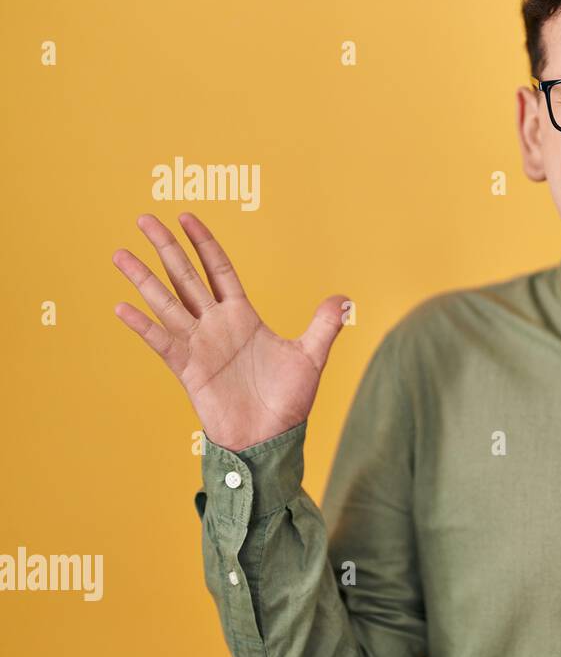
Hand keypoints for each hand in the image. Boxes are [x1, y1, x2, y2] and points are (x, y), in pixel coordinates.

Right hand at [112, 212, 349, 451]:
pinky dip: (142, 325)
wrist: (270, 438)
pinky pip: (161, 342)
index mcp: (242, 316)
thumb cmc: (288, 400)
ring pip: (166, 303)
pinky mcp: (188, 369)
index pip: (218, 270)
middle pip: (185, 277)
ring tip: (119, 253)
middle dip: (166, 248)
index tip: (186, 217)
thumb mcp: (311, 356)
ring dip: (143, 279)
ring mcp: (198, 345)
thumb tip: (345, 298)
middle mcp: (216, 325)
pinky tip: (122, 307)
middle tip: (143, 219)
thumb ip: (324, 325)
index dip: (203, 243)